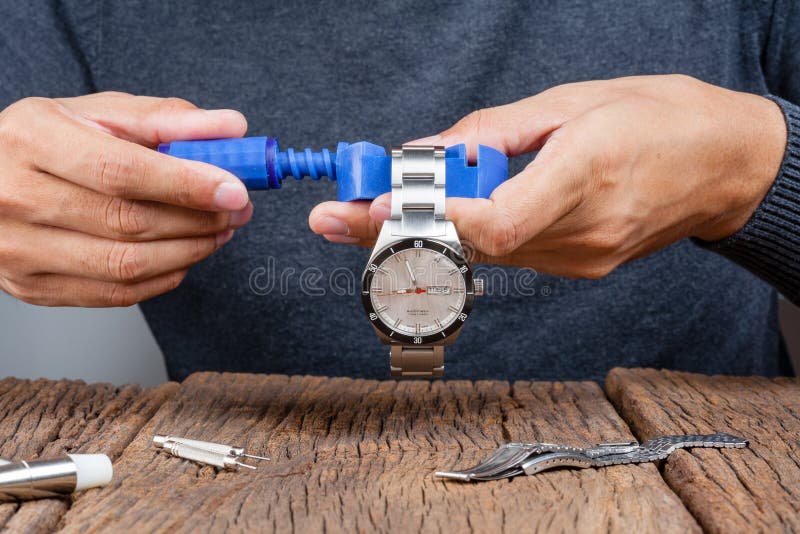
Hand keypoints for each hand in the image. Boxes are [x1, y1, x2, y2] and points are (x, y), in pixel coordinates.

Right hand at [0, 92, 251, 305]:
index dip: (186, 184)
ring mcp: (19, 250)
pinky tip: (185, 255)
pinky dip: (164, 277)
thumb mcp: (99, 114)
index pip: (121, 171)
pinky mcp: (33, 287)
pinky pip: (116, 294)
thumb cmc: (48, 142)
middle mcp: (15, 197)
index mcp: (31, 141)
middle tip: (236, 210)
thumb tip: (230, 127)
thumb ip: (167, 119)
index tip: (235, 190)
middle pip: (128, 222)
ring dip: (189, 251)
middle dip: (198, 220)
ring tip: (218, 231)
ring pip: (126, 264)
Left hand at [309, 75, 785, 276]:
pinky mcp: (579, 269)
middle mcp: (582, 231)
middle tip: (338, 216)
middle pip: (470, 244)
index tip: (365, 211)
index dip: (425, 221)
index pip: (492, 222)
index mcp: (586, 172)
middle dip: (399, 229)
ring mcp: (582, 259)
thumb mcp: (572, 101)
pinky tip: (467, 206)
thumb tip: (430, 156)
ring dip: (434, 228)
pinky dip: (474, 231)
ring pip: (484, 251)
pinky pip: (509, 253)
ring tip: (398, 200)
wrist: (722, 165)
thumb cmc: (658, 120)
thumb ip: (492, 132)